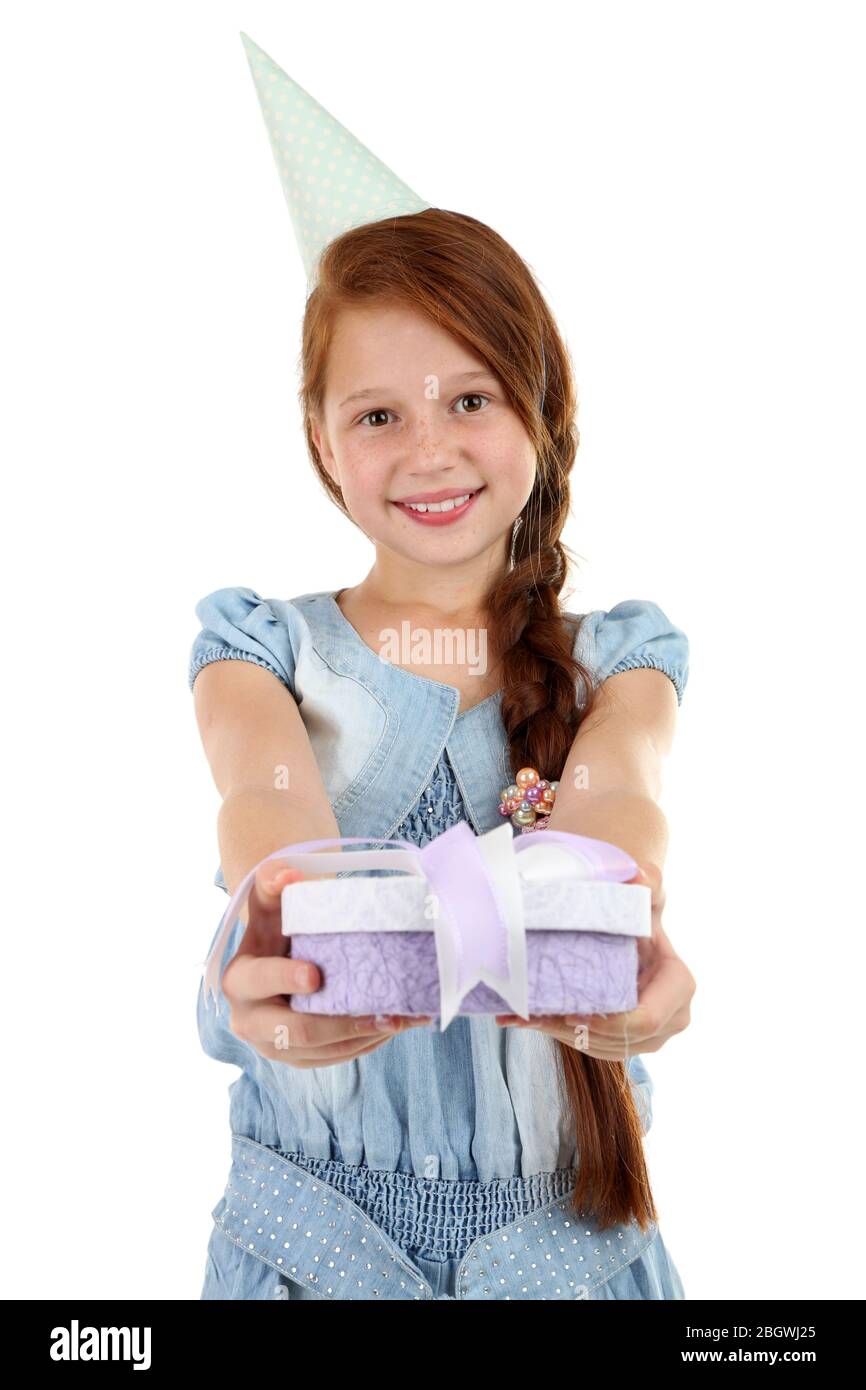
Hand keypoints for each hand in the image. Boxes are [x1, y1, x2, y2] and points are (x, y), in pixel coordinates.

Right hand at [222, 857, 432, 1068]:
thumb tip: (289, 875)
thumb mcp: (270, 902)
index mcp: (238, 979)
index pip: (260, 980)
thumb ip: (273, 881)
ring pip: (323, 1051)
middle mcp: (249, 1020)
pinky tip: (394, 1027)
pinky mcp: (298, 1057)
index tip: (316, 975)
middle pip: (297, 1031)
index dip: (285, 978)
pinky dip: (366, 1044)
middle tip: (382, 1012)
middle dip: (342, 1024)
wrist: (279, 955)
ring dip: (365, 1037)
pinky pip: (334, 1059)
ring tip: (402, 1019)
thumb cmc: (277, 925)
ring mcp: (273, 1045)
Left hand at [494, 862, 695, 1058]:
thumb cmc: (638, 908)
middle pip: (618, 1039)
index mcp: (680, 985)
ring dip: (561, 1034)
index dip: (606, 1021)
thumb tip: (639, 876)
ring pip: (602, 1048)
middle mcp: (674, 1017)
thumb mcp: (644, 892)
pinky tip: (531, 1019)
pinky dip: (562, 1035)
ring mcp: (652, 1036)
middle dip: (574, 1029)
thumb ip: (647, 881)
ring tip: (524, 1015)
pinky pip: (594, 1048)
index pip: (644, 1019)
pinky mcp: (629, 1043)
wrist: (632, 927)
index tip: (568, 1007)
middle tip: (531, 1013)